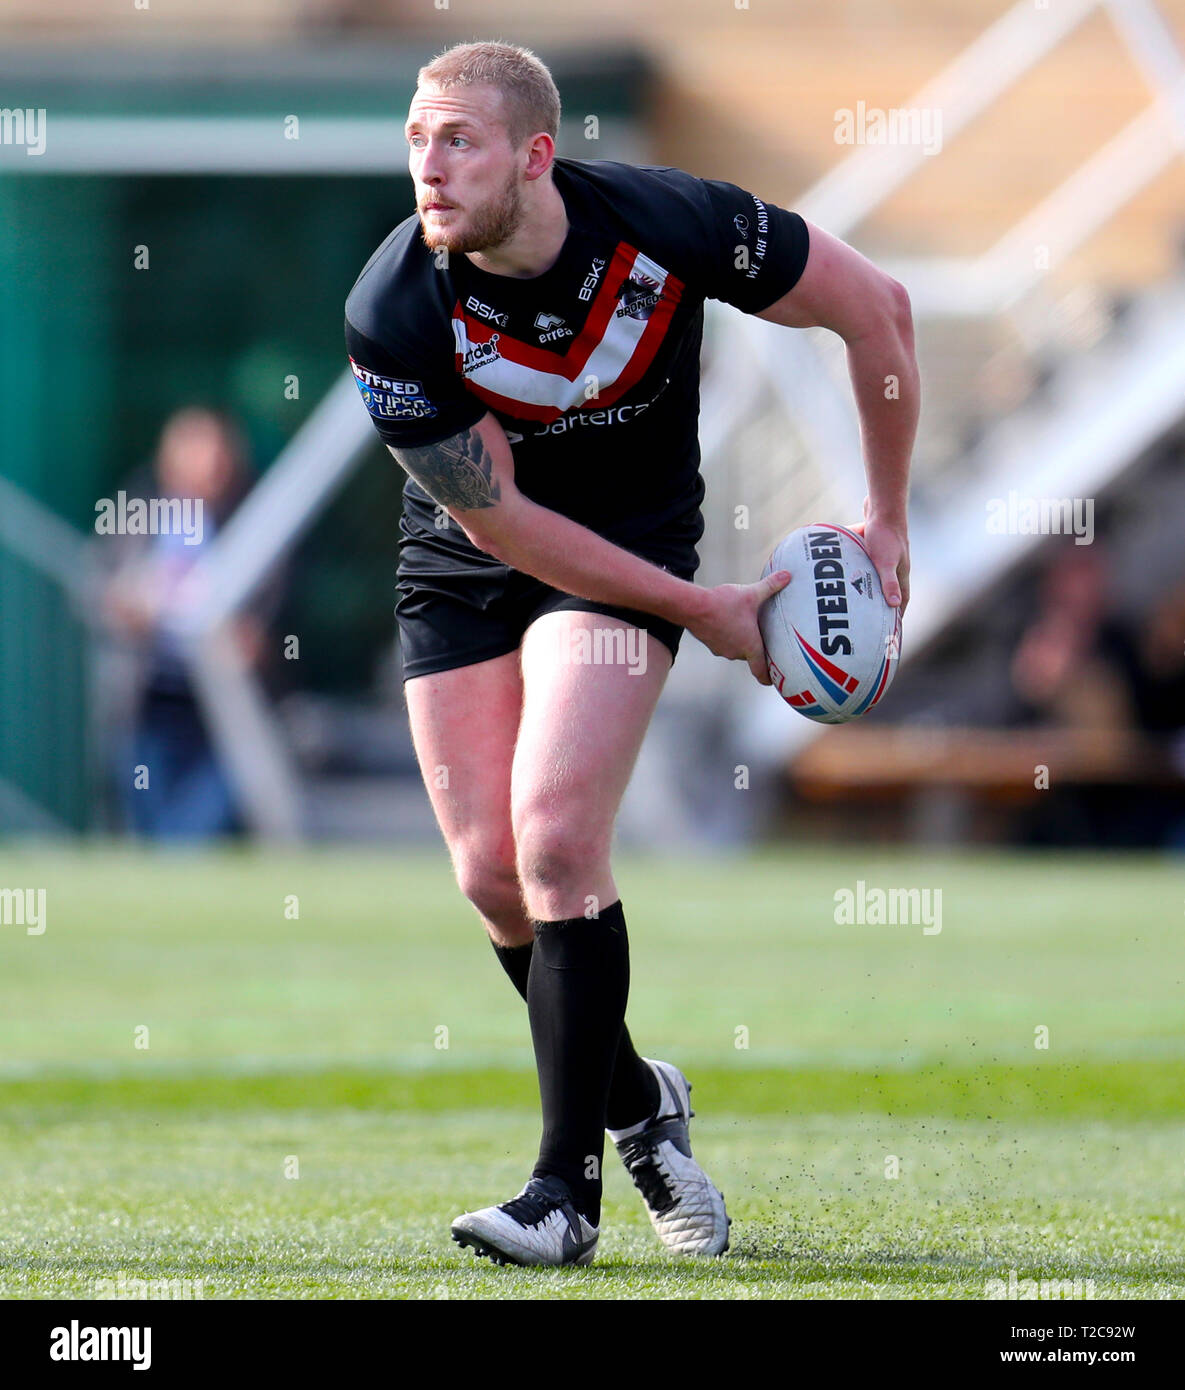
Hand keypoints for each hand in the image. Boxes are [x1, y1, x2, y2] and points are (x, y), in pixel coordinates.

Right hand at [688, 570, 790, 683]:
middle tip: (765, 639)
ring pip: (737, 648)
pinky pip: (725, 643)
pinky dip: (728, 636)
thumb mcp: (751, 593)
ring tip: (746, 626)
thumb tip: (788, 575)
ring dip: (741, 641)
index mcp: (750, 645)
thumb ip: (771, 586)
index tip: (774, 680)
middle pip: (751, 656)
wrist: (692, 606)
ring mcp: (722, 650)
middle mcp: (736, 652)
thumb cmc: (723, 604)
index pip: (761, 670)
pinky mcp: (711, 644)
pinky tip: (729, 622)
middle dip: (757, 648)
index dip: (769, 677)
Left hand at [851, 497, 909, 613]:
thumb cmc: (885, 534)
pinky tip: (845, 576)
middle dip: (881, 606)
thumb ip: (888, 582)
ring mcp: (885, 556)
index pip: (902, 600)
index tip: (891, 632)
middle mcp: (895, 566)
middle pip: (889, 591)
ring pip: (876, 578)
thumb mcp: (885, 561)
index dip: (898, 616)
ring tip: (854, 602)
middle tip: (870, 621)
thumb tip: (895, 605)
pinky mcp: (874, 547)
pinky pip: (866, 565)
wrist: (884, 506)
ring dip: (868, 589)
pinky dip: (858, 573)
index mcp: (900, 573)